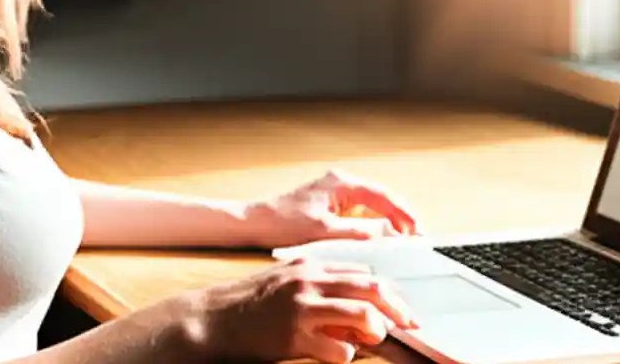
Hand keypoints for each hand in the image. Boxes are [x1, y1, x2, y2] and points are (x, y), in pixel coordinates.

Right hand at [186, 258, 417, 362]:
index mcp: (310, 265)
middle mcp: (310, 280)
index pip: (362, 271)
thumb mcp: (286, 282)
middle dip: (397, 307)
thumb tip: (357, 304)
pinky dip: (346, 354)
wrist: (210, 320)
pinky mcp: (294, 335)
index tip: (401, 307)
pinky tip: (336, 353)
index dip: (388, 290)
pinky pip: (338, 348)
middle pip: (371, 287)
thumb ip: (320, 287)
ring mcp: (302, 307)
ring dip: (375, 329)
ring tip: (372, 338)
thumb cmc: (248, 304)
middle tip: (409, 323)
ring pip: (362, 313)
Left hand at [244, 169, 421, 248]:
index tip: (417, 229)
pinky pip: (360, 212)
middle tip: (415, 236)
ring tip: (402, 239)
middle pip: (381, 198)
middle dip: (399, 217)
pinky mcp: (331, 204)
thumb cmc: (283, 223)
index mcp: (342, 183)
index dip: (403, 213)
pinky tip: (378, 238)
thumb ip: (358, 232)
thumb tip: (386, 235)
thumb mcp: (324, 231)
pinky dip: (373, 223)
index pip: (383, 196)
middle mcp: (341, 183)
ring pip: (372, 205)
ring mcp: (336, 192)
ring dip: (387, 221)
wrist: (256, 223)